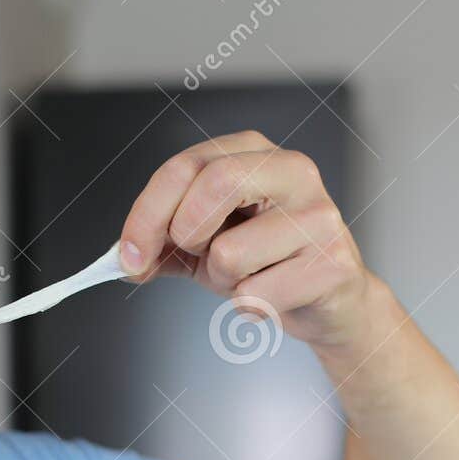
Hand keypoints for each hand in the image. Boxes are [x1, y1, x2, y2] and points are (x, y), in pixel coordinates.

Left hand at [117, 129, 385, 351]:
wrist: (329, 303)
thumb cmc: (266, 262)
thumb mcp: (205, 244)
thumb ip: (163, 242)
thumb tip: (125, 258)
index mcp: (252, 152)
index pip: (184, 167)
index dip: (146, 215)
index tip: (128, 256)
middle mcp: (291, 170)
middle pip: (212, 184)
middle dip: (185, 233)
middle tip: (194, 256)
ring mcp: (318, 214)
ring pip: (229, 253)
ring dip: (223, 282)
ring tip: (250, 278)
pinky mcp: (332, 262)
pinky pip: (257, 294)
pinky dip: (252, 307)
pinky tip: (276, 297)